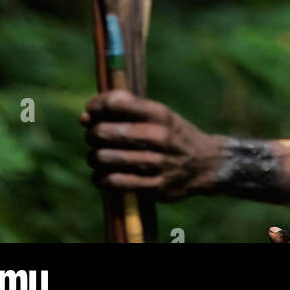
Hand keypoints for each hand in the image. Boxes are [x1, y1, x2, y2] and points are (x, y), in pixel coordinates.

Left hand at [80, 90, 221, 201]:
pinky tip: (103, 175)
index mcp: (159, 113)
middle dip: (92, 134)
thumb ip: (125, 112)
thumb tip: (84, 118)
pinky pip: (115, 183)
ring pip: (106, 159)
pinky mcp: (155, 187)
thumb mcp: (158, 115)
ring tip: (98, 157)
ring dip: (94, 158)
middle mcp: (158, 136)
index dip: (95, 106)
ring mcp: (157, 163)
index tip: (90, 112)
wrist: (205, 163)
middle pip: (105, 132)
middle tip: (94, 137)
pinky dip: (101, 179)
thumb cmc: (171, 134)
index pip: (116, 102)